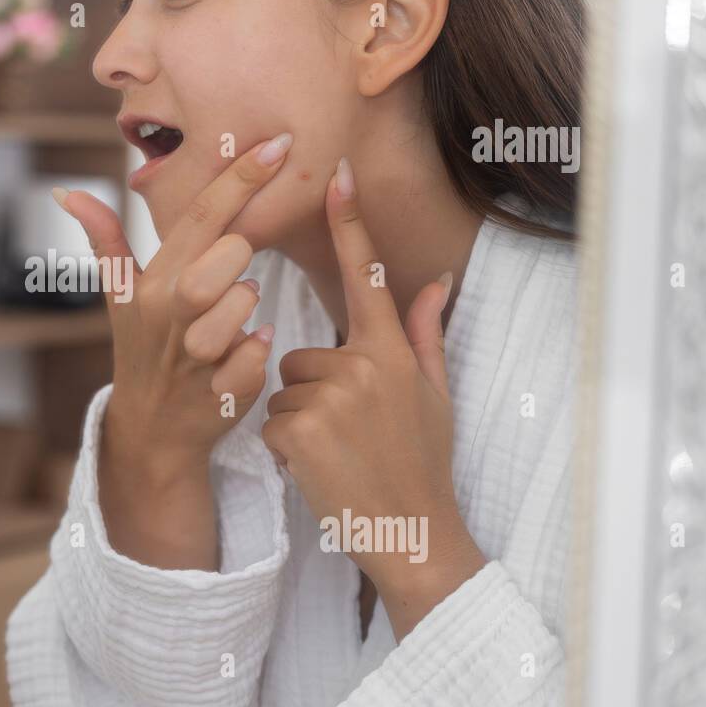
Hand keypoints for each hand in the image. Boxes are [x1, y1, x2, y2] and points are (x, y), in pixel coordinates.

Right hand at [56, 132, 292, 483]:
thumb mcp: (120, 296)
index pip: (200, 216)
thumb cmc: (143, 350)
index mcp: (153, 283)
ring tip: (228, 325)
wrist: (152, 430)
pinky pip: (260, 353)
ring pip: (246, 303)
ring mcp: (196, 355)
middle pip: (229, 256)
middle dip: (238, 260)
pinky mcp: (224, 390)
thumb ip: (105, 239)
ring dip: (247, 310)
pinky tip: (241, 356)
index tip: (278, 143)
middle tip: (227, 279)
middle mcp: (171, 315)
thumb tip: (67, 192)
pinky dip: (258, 352)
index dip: (240, 176)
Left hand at [262, 157, 485, 639]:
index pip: (365, 277)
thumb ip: (423, 335)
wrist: (410, 530)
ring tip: (335, 450)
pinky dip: (286, 446)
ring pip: (282, 388)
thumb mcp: (432, 396)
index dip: (349, 225)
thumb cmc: (421, 461)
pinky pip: (270, 419)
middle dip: (311, 389)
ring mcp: (329, 397)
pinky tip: (319, 466)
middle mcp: (361, 366)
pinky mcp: (298, 428)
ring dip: (298, 418)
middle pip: (300, 353)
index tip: (336, 176)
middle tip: (347, 431)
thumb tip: (435, 283)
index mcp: (391, 353)